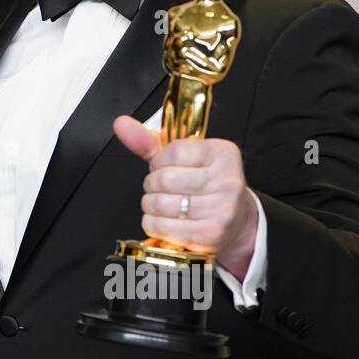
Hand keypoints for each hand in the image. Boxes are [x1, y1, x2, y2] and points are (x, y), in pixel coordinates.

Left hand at [112, 115, 257, 277]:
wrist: (237, 221)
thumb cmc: (205, 185)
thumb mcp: (183, 158)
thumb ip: (150, 141)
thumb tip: (122, 124)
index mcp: (222, 154)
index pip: (176, 151)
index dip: (159, 161)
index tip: (163, 166)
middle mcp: (227, 180)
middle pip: (165, 179)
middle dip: (152, 184)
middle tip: (160, 188)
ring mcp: (221, 209)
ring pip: (160, 204)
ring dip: (150, 205)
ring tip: (161, 203)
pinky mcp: (211, 234)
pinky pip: (162, 226)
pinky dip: (153, 223)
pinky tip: (164, 219)